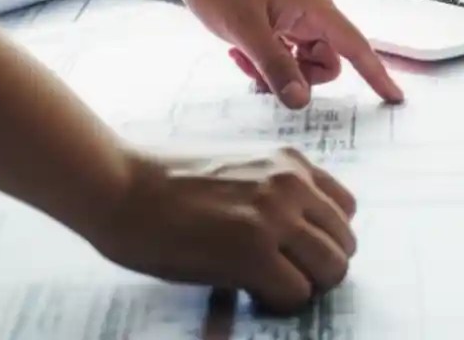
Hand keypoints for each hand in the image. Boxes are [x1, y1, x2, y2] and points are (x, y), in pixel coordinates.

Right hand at [92, 146, 356, 312]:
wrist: (118, 184)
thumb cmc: (164, 180)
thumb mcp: (237, 167)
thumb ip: (274, 190)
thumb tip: (298, 234)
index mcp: (289, 161)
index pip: (345, 208)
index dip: (322, 237)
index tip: (293, 250)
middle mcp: (291, 184)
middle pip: (345, 243)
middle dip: (318, 267)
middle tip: (281, 276)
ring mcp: (275, 217)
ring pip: (332, 269)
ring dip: (304, 286)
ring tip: (267, 286)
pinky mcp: (252, 253)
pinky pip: (296, 293)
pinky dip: (278, 302)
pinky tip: (248, 293)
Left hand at [171, 0, 403, 107]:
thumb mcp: (246, 30)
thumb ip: (275, 66)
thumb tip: (301, 99)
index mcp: (315, 8)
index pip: (356, 47)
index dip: (376, 75)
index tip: (394, 98)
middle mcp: (311, 11)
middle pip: (325, 62)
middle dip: (297, 77)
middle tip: (260, 73)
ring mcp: (294, 14)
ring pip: (301, 60)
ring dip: (276, 70)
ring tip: (243, 57)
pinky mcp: (278, 17)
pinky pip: (285, 51)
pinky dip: (266, 59)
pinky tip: (238, 50)